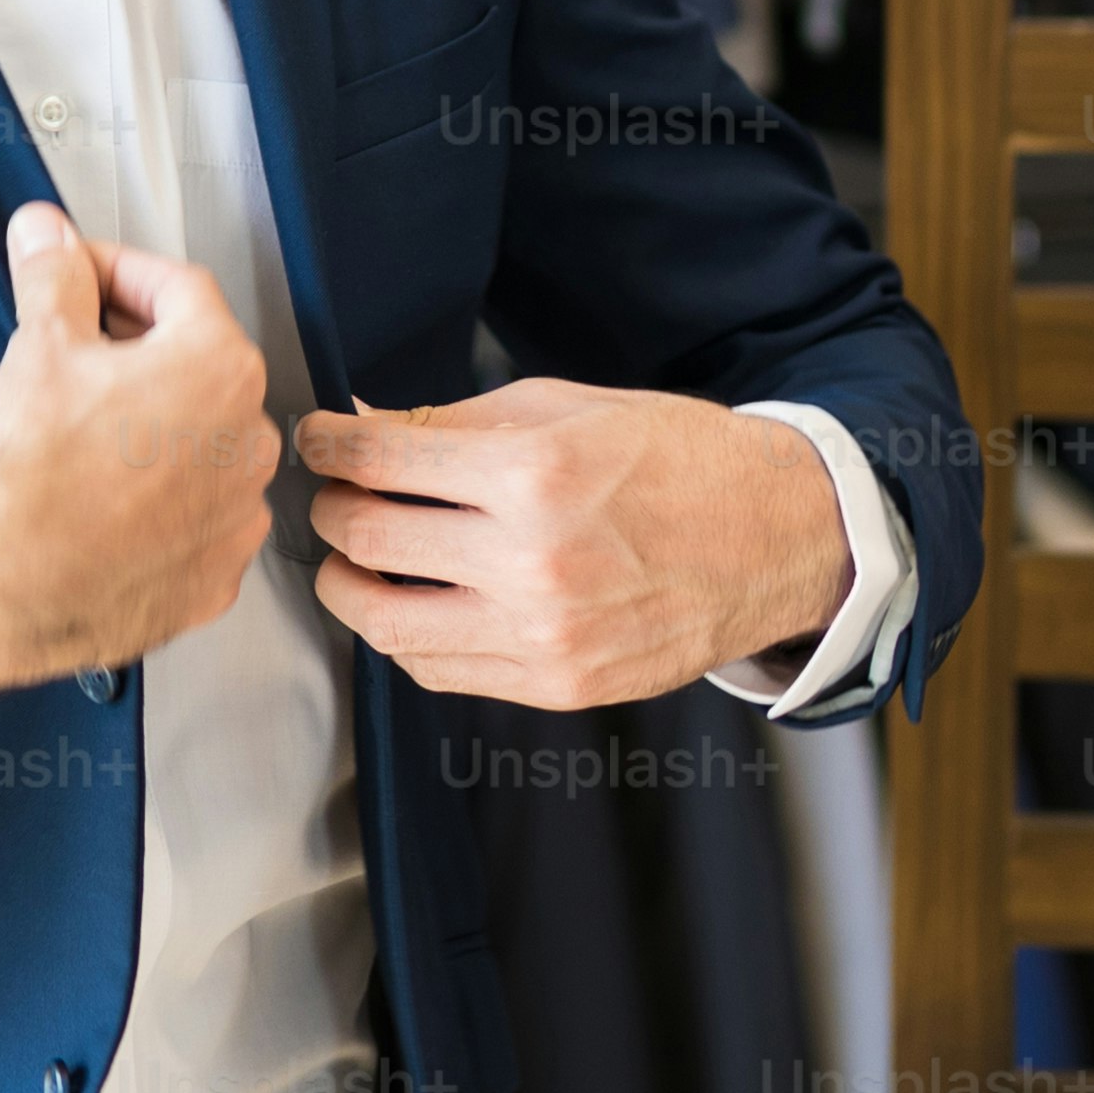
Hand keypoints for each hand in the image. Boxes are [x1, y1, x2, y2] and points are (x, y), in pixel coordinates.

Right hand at [0, 205, 281, 703]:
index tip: (78, 274)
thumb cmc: (31, 468)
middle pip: (196, 368)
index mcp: (219, 368)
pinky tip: (102, 503)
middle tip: (71, 353)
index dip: (118, 270)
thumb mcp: (38, 347)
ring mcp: (237, 517)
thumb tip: (46, 235)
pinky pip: (193, 520)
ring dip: (151, 431)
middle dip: (135, 352)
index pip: (179, 288)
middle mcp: (250, 442)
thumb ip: (54, 278)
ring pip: (198, 448)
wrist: (5, 585)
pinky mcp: (214, 577)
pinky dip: (157, 504)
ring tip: (82, 437)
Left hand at [298, 379, 845, 711]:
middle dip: (330, 508)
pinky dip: (404, 634)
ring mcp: (542, 635)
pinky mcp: (556, 684)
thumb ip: (456, 422)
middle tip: (334, 492)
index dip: (328, 444)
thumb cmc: (679, 460)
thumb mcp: (568, 408)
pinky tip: (410, 599)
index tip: (317, 438)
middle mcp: (532, 562)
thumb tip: (364, 426)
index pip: (379, 461)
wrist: (776, 540)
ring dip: (347, 583)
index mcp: (535, 475)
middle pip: (365, 539)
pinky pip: (438, 668)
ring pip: (385, 621)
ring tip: (354, 556)